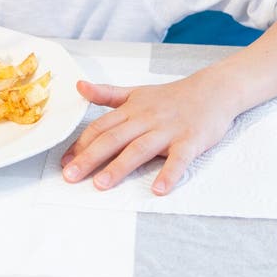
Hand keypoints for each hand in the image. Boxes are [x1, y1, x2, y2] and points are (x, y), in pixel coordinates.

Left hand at [61, 77, 236, 194]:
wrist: (212, 91)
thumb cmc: (171, 97)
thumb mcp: (136, 93)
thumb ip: (106, 94)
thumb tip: (78, 86)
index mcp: (131, 110)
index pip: (100, 127)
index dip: (81, 144)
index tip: (64, 161)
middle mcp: (146, 119)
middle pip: (113, 139)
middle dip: (89, 158)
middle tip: (70, 176)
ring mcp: (168, 130)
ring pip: (139, 149)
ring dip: (119, 167)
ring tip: (101, 184)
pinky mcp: (190, 141)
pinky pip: (179, 159)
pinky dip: (169, 174)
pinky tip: (158, 190)